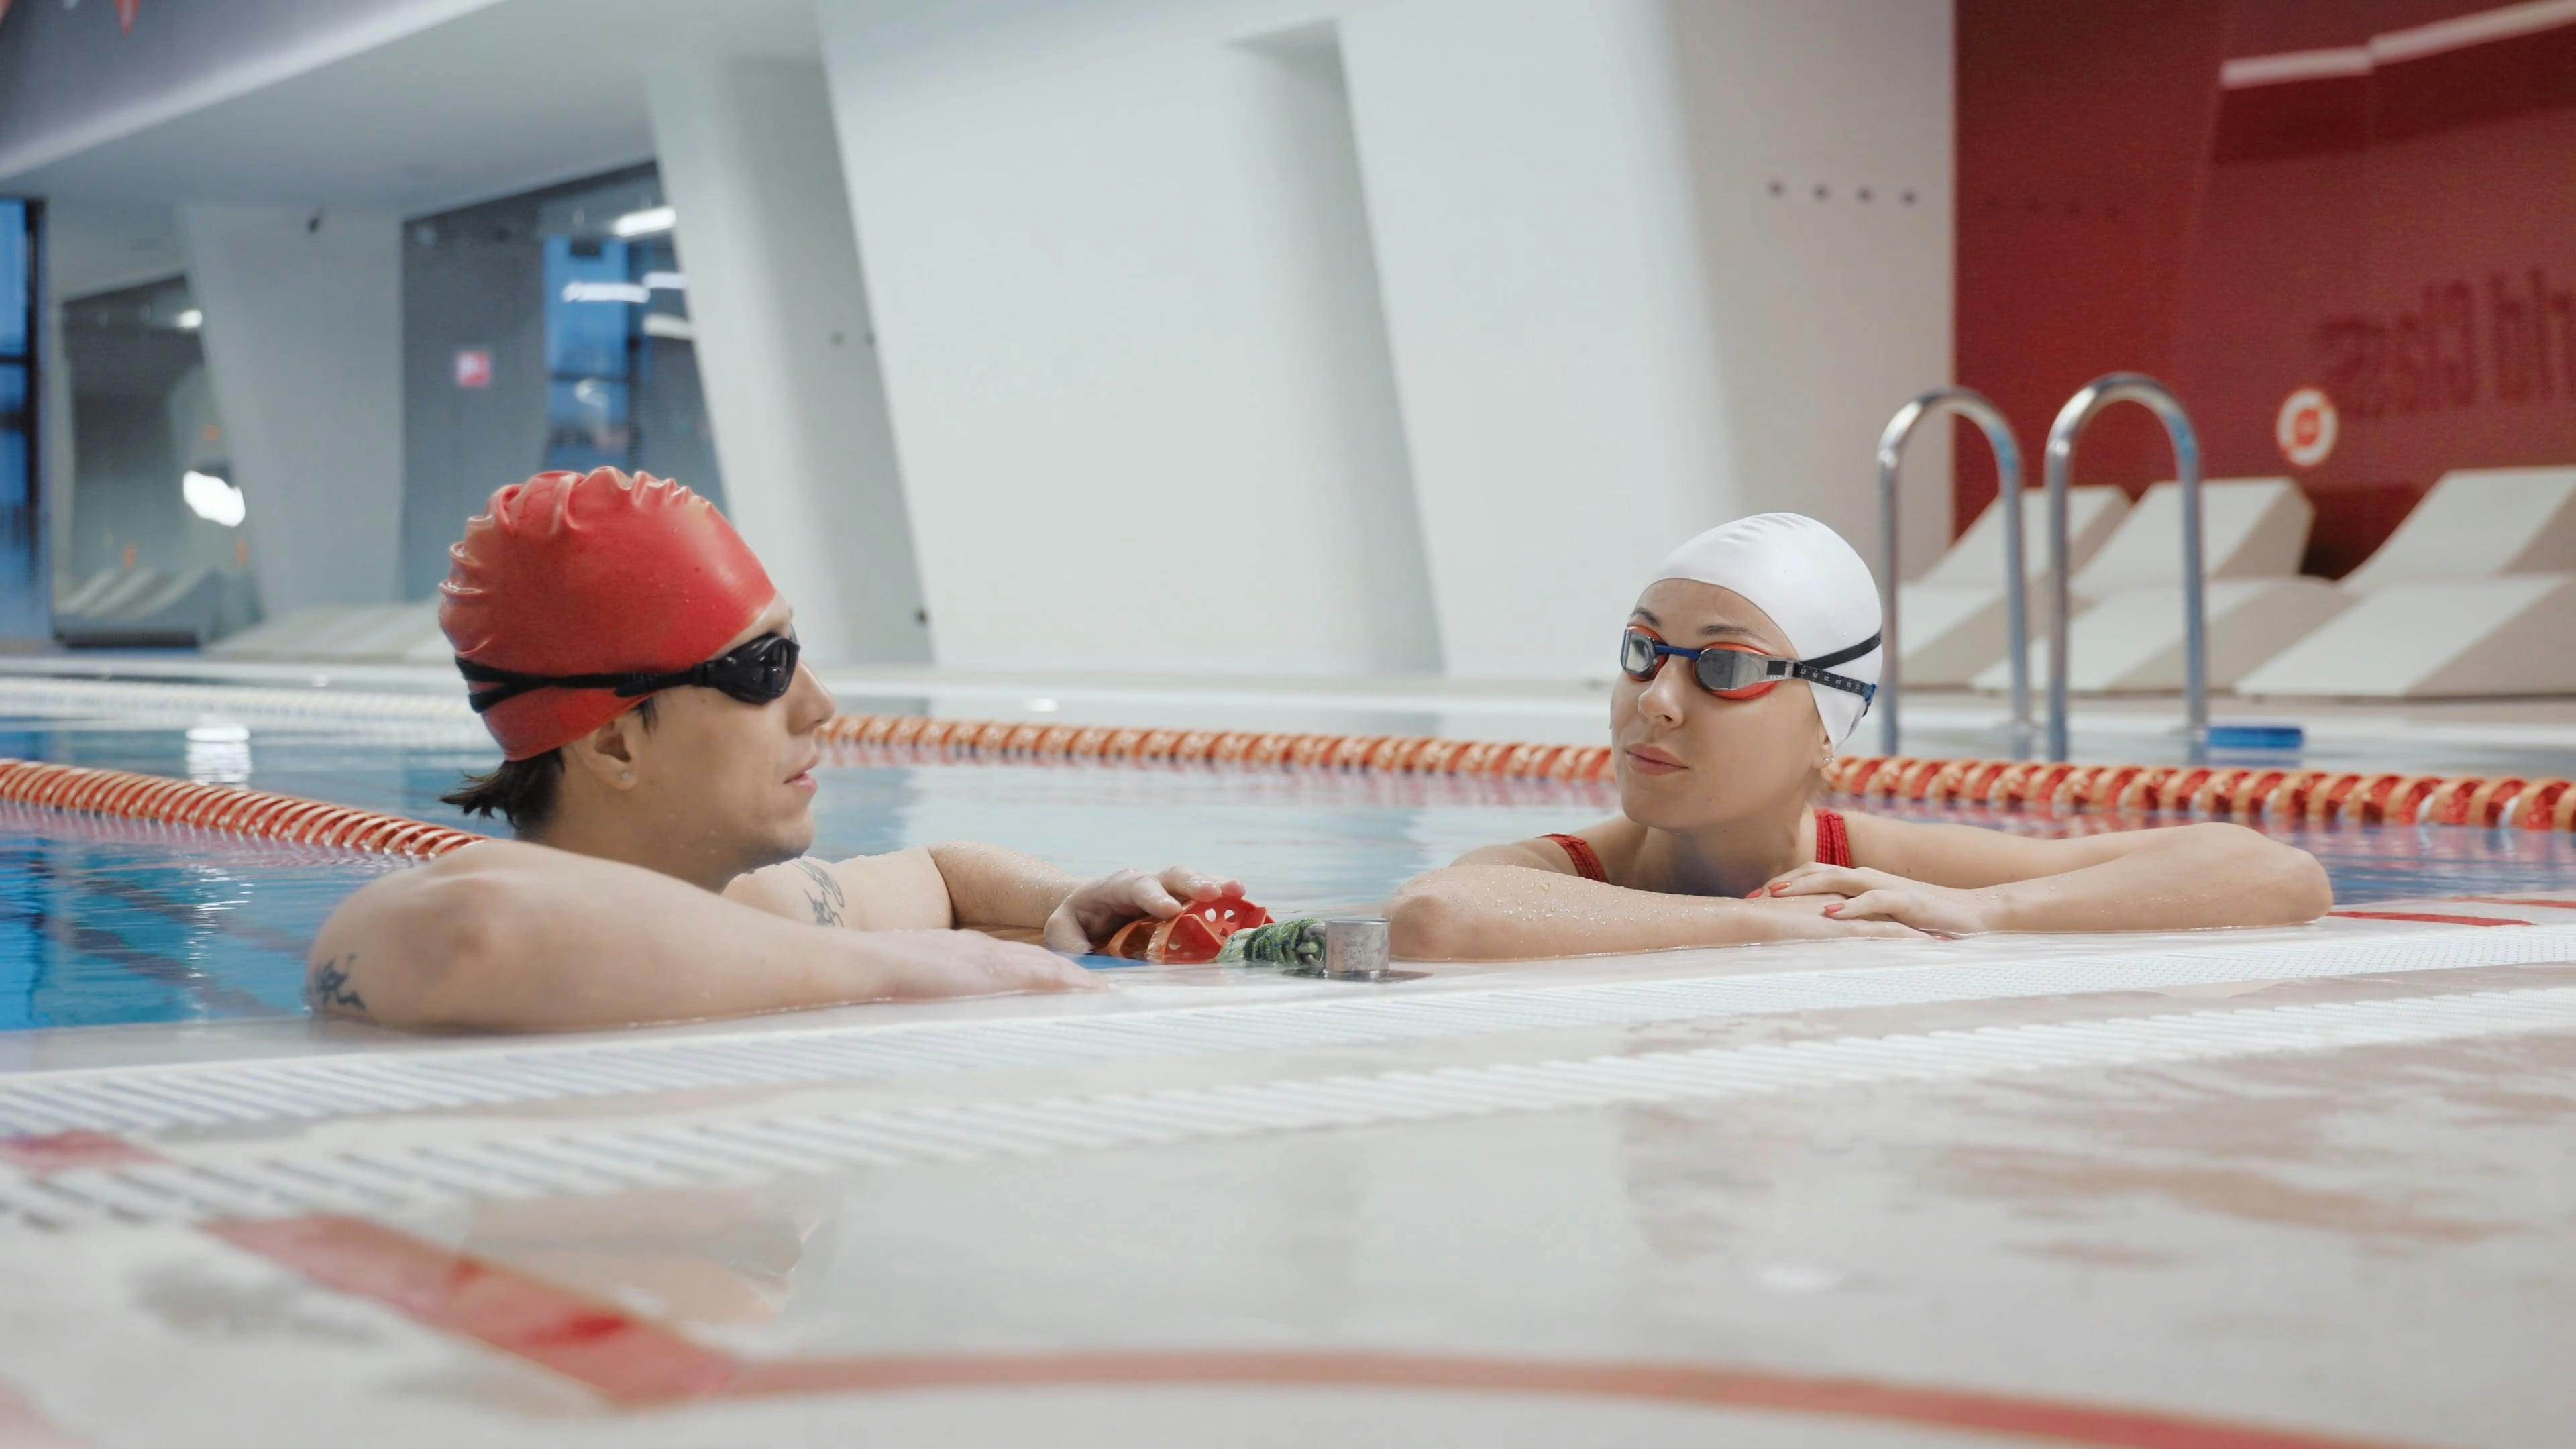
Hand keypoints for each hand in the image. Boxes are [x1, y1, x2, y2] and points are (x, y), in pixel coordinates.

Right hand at [864, 930, 1104, 997]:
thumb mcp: (912, 987)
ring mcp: (986, 957)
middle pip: (1036, 960)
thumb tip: (936, 1021)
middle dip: (1068, 973)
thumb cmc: (877, 981)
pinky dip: (1065, 981)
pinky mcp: (990, 969)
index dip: (1043, 972)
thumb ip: (932, 997)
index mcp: (962, 953)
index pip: (1013, 962)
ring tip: (1103, 991)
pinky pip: (1038, 973)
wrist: (864, 964)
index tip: (1068, 984)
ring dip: (1074, 978)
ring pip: (1043, 965)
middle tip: (1100, 987)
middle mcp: (980, 950)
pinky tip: (1087, 990)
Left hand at [1043, 866, 1245, 953]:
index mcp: (1114, 887)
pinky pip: (1206, 901)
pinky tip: (1248, 911)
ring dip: (1217, 888)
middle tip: (1213, 893)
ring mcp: (1167, 891)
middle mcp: (1146, 883)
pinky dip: (1226, 905)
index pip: (1135, 887)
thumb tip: (1088, 957)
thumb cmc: (1075, 921)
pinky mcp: (1181, 904)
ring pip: (1194, 884)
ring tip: (1240, 893)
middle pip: (1172, 876)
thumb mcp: (1061, 931)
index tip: (1170, 910)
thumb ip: (1071, 944)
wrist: (1086, 911)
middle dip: (1193, 883)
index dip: (1153, 897)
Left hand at [1754, 864, 1994, 936]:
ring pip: (1837, 878)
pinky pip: (1872, 900)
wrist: (1969, 914)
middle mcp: (1865, 877)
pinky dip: (1849, 906)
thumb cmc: (1919, 918)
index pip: (1810, 875)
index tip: (1749, 899)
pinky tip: (1829, 914)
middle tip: (1750, 897)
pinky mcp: (1904, 900)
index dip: (1780, 883)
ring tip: (1777, 896)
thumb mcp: (1878, 918)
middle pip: (1815, 871)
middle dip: (1781, 883)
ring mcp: (1884, 886)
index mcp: (1857, 881)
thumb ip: (1850, 916)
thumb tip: (1815, 931)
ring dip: (1805, 887)